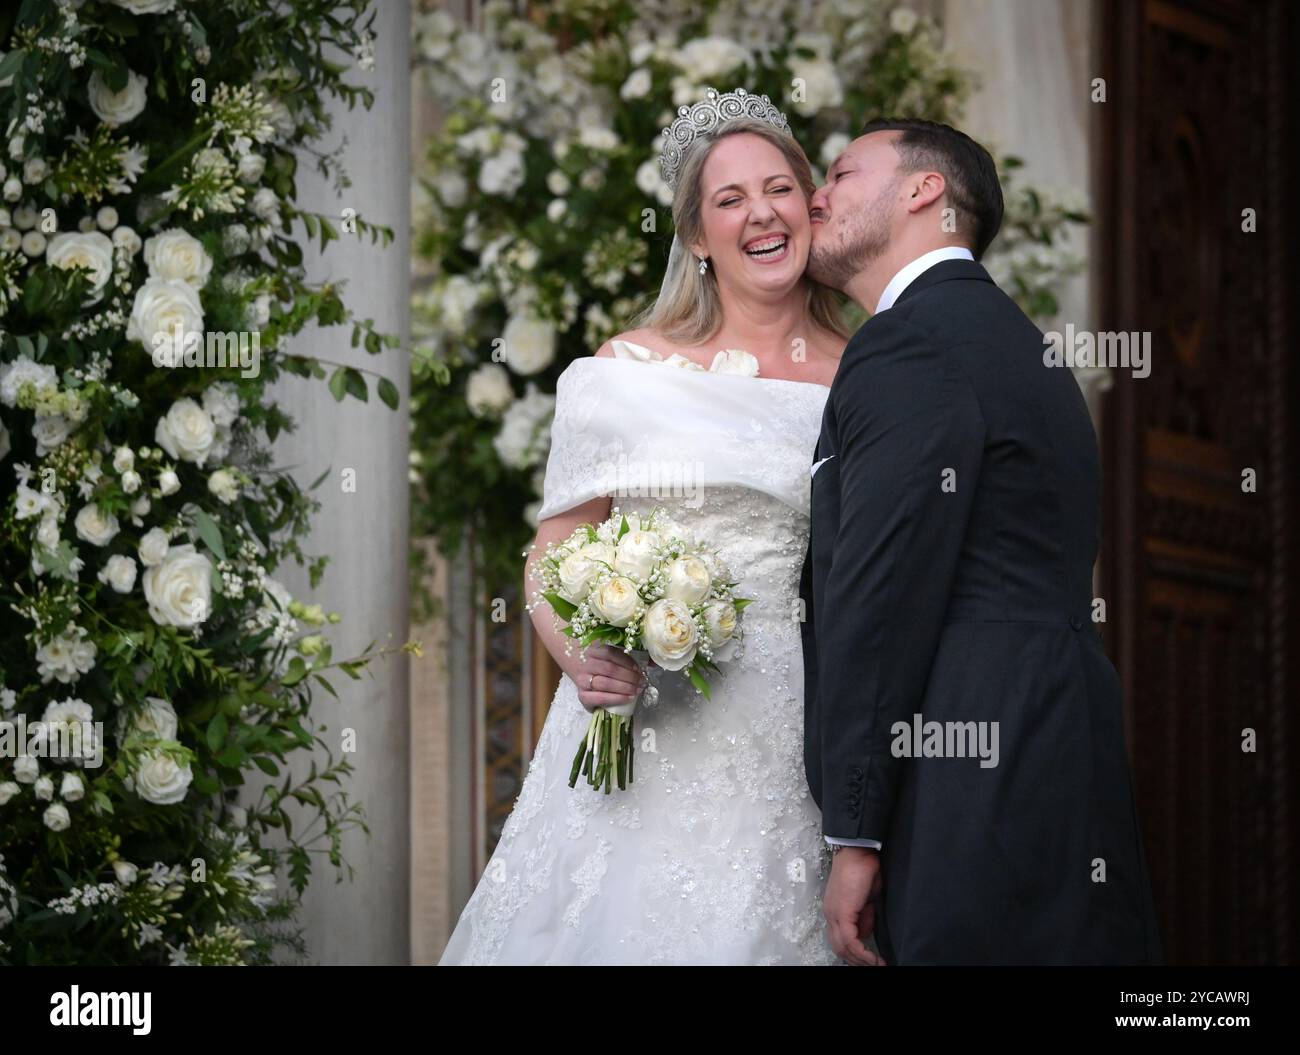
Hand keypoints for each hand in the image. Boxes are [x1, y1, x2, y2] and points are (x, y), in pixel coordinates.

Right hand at [567, 644, 645, 712]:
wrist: (581, 674)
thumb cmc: (601, 665)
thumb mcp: (612, 656)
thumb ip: (630, 656)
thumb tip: (653, 662)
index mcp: (594, 650)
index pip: (611, 653)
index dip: (627, 662)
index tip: (639, 669)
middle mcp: (586, 664)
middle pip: (610, 669)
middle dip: (629, 677)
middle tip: (642, 682)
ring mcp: (582, 680)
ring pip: (605, 683)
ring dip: (625, 687)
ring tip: (637, 690)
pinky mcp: (582, 696)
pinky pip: (599, 698)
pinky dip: (616, 698)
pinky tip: (628, 698)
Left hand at [824, 846, 885, 965]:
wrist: (859, 852)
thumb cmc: (863, 870)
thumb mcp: (866, 900)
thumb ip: (864, 916)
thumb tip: (865, 931)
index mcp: (835, 910)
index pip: (840, 940)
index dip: (855, 954)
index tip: (871, 961)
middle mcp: (831, 914)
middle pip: (839, 948)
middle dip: (858, 961)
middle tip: (875, 965)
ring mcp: (834, 913)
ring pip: (843, 947)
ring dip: (861, 959)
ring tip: (877, 964)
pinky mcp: (842, 911)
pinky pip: (850, 940)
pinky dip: (863, 952)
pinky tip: (874, 958)